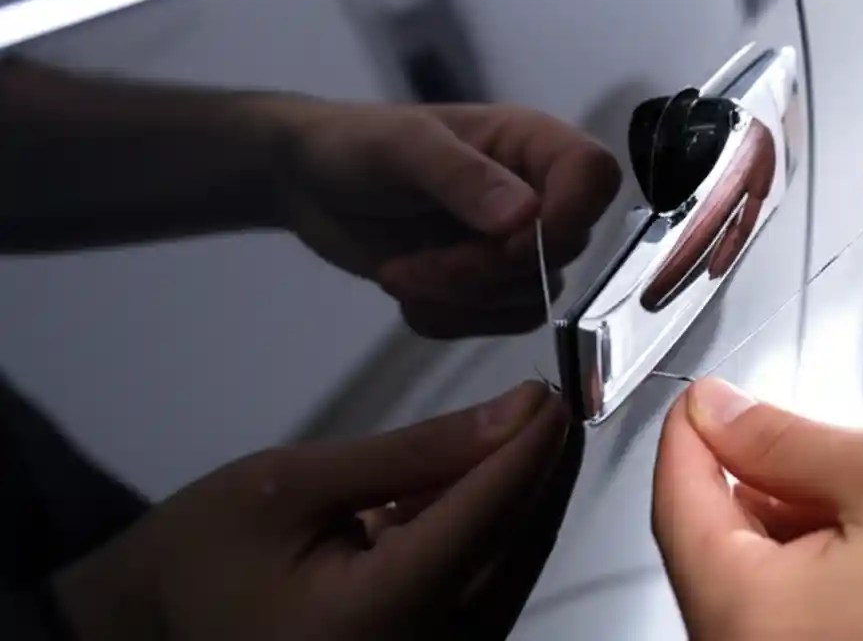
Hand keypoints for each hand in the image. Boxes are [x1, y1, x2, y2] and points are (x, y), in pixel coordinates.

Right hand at [54, 382, 567, 640]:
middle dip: (538, 468)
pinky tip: (484, 476)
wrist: (159, 624)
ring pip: (510, 566)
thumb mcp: (293, 483)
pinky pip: (485, 583)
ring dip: (521, 495)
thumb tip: (514, 413)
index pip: (479, 524)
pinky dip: (492, 526)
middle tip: (549, 400)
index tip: (552, 394)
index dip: (526, 453)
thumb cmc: (205, 553)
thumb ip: (412, 453)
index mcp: (375, 619)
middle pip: (510, 549)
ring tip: (521, 427)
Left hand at [259, 99, 621, 337]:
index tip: (507, 242)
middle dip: (482, 272)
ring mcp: (518, 245)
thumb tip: (525, 219)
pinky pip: (501, 325)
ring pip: (532, 299)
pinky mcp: (492, 287)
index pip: (596, 176)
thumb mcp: (400, 149)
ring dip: (459, 300)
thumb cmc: (355, 147)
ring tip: (400, 275)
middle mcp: (538, 194)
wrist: (310, 185)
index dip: (568, 217)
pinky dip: (450, 321)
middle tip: (414, 266)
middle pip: (561, 252)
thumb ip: (461, 178)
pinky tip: (409, 292)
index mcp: (530, 144)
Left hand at [652, 378, 862, 639]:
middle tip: (784, 429)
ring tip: (849, 484)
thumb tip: (719, 416)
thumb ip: (783, 441)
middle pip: (715, 555)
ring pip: (762, 589)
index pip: (679, 511)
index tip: (702, 398)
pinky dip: (820, 570)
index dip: (688, 436)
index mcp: (754, 626)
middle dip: (745, 481)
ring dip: (787, 525)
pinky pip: (806, 623)